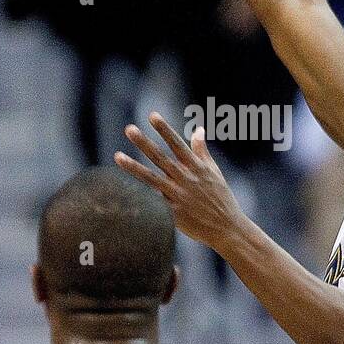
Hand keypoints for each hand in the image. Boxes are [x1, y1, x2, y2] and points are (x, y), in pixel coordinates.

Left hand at [115, 112, 243, 248]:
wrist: (227, 228)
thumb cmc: (221, 198)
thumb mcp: (214, 172)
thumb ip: (202, 151)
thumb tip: (198, 130)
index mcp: (196, 167)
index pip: (177, 144)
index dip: (164, 129)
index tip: (152, 115)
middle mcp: (185, 178)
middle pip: (160, 158)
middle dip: (144, 143)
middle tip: (129, 129)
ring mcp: (178, 195)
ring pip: (151, 178)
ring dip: (133, 167)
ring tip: (117, 156)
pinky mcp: (173, 213)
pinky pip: (154, 203)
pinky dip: (140, 196)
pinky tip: (123, 191)